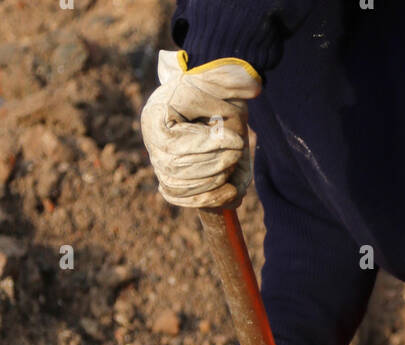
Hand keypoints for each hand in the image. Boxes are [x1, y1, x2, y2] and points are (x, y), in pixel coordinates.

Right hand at [140, 50, 261, 208]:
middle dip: (214, 163)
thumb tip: (252, 96)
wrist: (206, 108)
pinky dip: (211, 198)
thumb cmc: (210, 94)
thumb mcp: (218, 85)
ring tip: (233, 163)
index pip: (175, 143)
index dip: (208, 145)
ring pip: (184, 186)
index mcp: (154, 118)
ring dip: (215, 179)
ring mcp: (161, 167)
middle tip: (237, 152)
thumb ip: (231, 88)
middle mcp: (152, 145)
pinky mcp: (172, 184)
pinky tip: (232, 191)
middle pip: (178, 167)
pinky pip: (187, 199)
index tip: (237, 140)